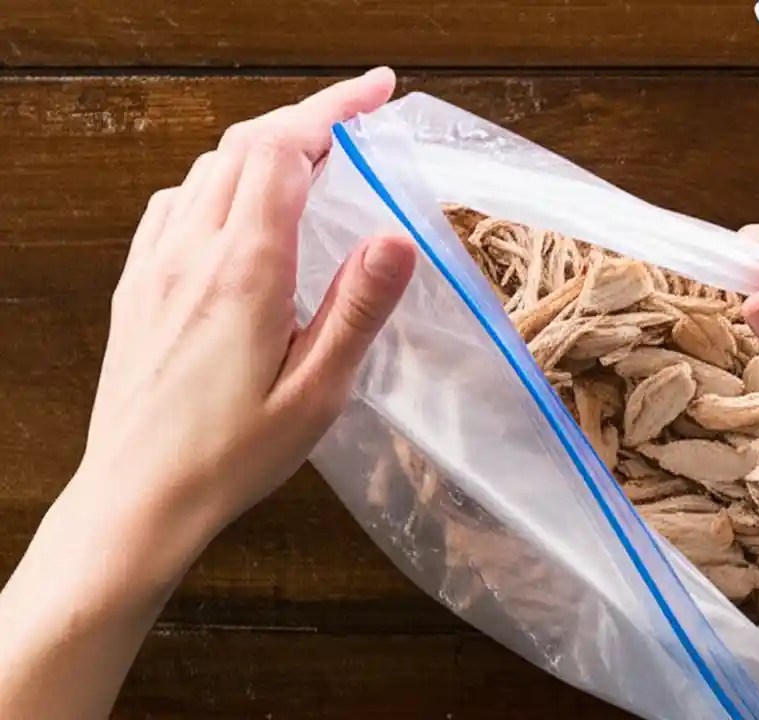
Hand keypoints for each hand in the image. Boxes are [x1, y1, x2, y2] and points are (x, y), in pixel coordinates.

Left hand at [79, 67, 415, 549]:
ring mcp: (157, 263)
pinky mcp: (140, 283)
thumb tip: (397, 238)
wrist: (140, 495)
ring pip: (210, 167)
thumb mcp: (318, 391)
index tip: (377, 91)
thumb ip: (357, 308)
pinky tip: (242, 209)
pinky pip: (178, 202)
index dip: (333, 109)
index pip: (284, 151)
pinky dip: (221, 179)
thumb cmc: (232, 453)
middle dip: (308, 116)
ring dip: (265, 147)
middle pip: (247, 145)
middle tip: (360, 113)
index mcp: (245, 270)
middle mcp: (193, 251)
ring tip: (314, 158)